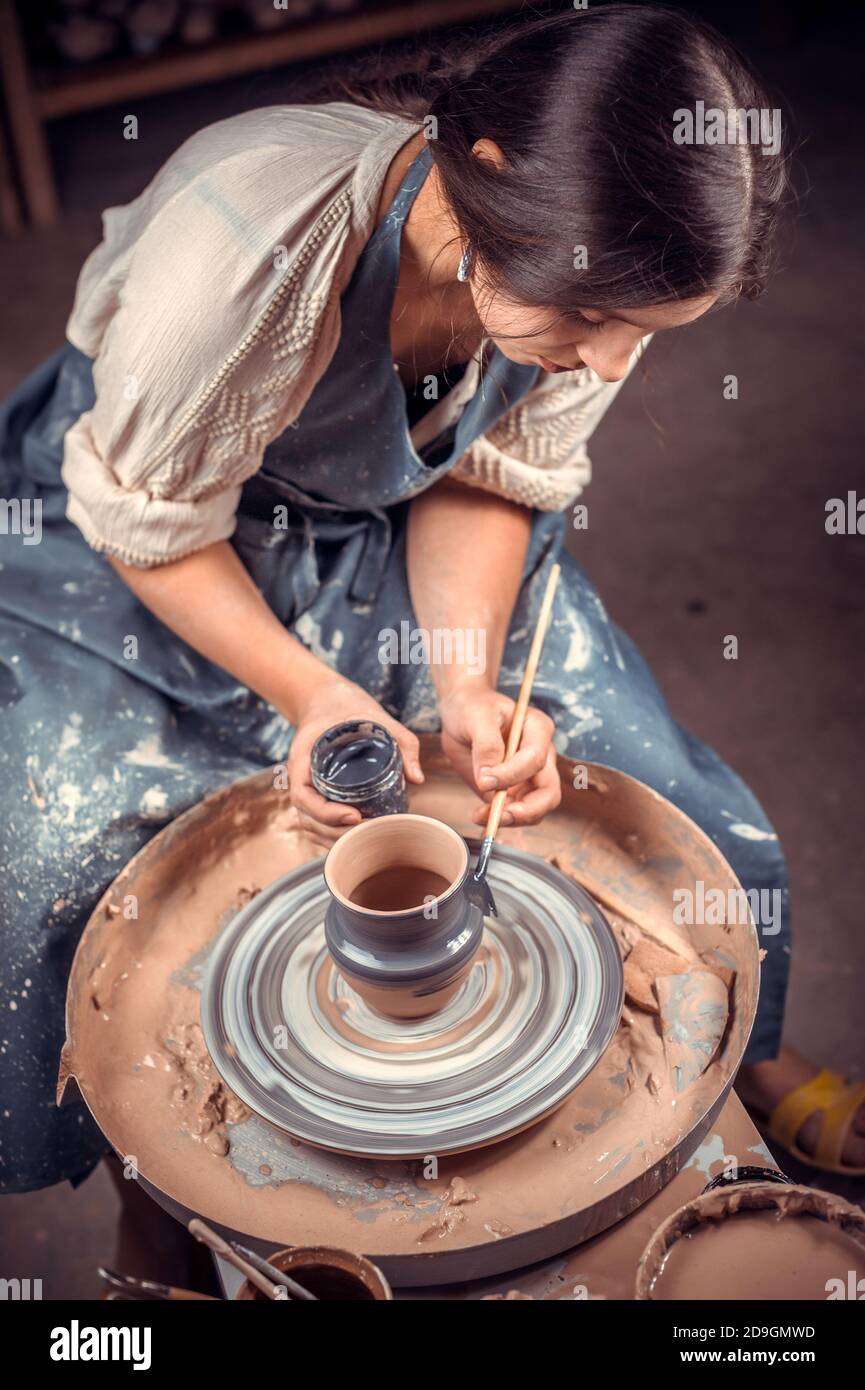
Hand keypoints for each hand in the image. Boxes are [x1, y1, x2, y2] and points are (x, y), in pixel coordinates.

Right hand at [285, 675, 422, 843]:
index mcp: (303, 758)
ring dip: (333, 839)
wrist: (326, 699)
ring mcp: (305, 787)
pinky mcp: (314, 793)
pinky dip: (330, 835)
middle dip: (336, 832)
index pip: (303, 796)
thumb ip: (401, 741)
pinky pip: (315, 822)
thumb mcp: (376, 717)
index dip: (326, 813)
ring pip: (310, 825)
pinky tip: (354, 840)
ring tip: (365, 840)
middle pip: (307, 818)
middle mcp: (299, 777)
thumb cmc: (347, 706)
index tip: (354, 816)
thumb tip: (417, 778)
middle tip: (369, 831)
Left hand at [438, 677, 560, 827]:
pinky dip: (499, 819)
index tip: (485, 780)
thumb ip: (486, 746)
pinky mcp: (514, 790)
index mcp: (538, 729)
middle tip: (500, 816)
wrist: (460, 712)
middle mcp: (541, 755)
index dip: (512, 774)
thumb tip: (488, 780)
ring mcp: (529, 775)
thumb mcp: (476, 717)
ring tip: (482, 817)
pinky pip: (515, 812)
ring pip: (536, 809)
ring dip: (512, 818)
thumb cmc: (471, 707)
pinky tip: (479, 816)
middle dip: (528, 809)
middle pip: (549, 792)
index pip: (535, 759)